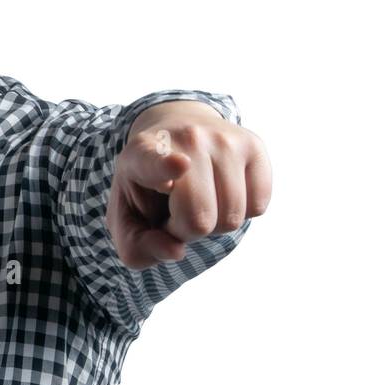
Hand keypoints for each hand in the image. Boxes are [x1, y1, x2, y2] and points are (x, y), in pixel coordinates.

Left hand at [106, 103, 270, 269]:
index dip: (166, 167)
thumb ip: (138, 247)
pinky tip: (221, 193)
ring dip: (214, 224)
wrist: (175, 133)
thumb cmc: (147, 188)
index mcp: (141, 155)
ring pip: (232, 217)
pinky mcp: (254, 145)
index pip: (156, 162)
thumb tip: (176, 251)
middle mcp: (186, 138)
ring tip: (197, 200)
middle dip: (187, 231)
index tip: (180, 165)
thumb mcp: (127, 219)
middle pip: (200, 217)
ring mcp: (223, 138)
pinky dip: (240, 213)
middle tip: (175, 212)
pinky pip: (258, 206)